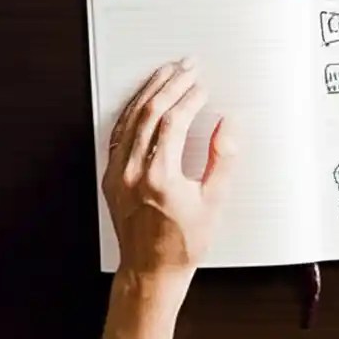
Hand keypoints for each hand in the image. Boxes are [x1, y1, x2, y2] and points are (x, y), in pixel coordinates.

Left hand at [102, 58, 238, 283]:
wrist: (151, 270)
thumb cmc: (183, 242)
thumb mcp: (214, 201)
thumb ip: (223, 159)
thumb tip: (228, 125)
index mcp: (160, 178)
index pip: (173, 122)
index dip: (189, 98)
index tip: (202, 87)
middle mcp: (133, 172)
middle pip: (150, 113)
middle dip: (170, 84)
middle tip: (186, 68)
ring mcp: (118, 174)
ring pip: (130, 119)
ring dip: (149, 92)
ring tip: (165, 73)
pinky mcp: (111, 177)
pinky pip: (118, 134)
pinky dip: (131, 112)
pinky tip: (142, 99)